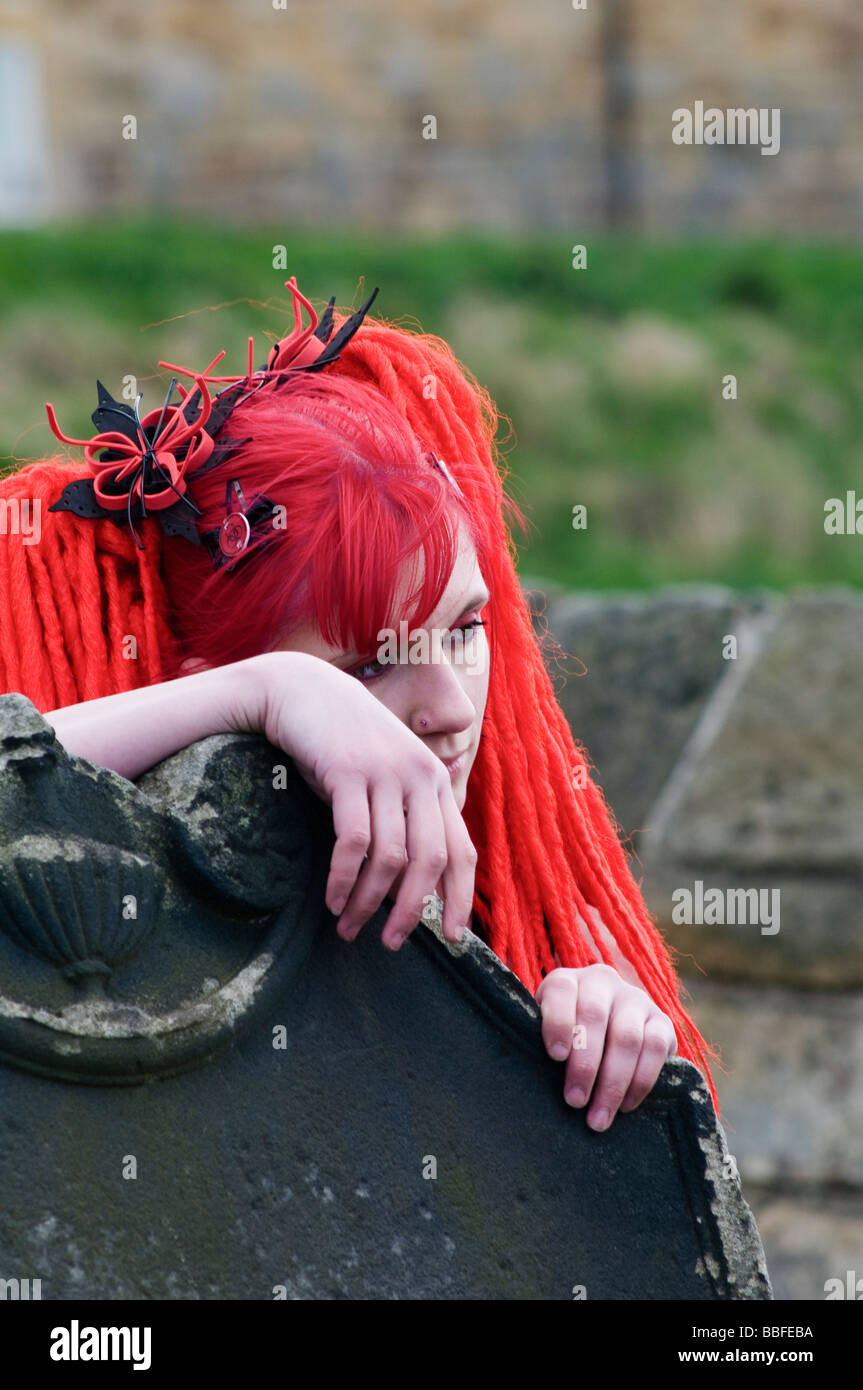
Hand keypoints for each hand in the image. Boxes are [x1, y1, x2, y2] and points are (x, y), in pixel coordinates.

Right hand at [258, 651, 476, 950]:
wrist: (299, 691)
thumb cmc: (341, 741)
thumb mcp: (385, 773)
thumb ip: (404, 814)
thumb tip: (410, 881)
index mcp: (436, 781)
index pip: (462, 850)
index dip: (459, 898)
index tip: (451, 938)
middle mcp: (420, 776)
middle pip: (431, 860)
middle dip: (412, 910)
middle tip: (390, 943)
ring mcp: (386, 772)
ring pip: (391, 857)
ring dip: (369, 901)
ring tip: (349, 927)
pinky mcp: (348, 772)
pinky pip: (354, 841)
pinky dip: (344, 878)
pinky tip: (332, 898)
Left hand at [535, 964, 676, 1131]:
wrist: (608, 1031)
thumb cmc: (564, 1042)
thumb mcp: (544, 1035)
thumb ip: (538, 1046)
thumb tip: (529, 1081)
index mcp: (567, 980)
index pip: (562, 990)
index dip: (558, 1022)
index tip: (555, 1056)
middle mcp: (602, 982)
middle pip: (595, 1016)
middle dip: (584, 1064)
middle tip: (574, 1102)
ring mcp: (635, 998)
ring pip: (627, 1037)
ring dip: (612, 1082)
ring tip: (598, 1118)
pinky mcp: (662, 1021)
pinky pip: (656, 1049)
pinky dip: (641, 1081)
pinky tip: (625, 1106)